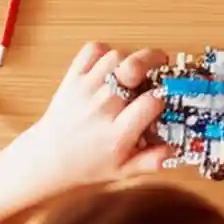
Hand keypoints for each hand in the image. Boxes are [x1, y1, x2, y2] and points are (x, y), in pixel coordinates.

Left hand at [10, 43, 172, 190]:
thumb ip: (151, 162)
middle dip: (152, 62)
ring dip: (130, 57)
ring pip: (116, 57)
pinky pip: (91, 51)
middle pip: (133, 69)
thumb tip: (174, 151)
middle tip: (161, 63)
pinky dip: (104, 51)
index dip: (163, 97)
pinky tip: (111, 65)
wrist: (48, 158)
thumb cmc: (87, 164)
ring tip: (136, 68)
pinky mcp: (73, 78)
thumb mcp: (123, 171)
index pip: (150, 103)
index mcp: (118, 133)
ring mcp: (86, 90)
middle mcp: (102, 108)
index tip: (164, 99)